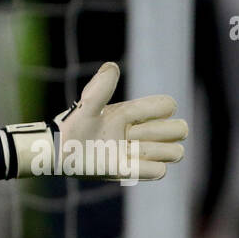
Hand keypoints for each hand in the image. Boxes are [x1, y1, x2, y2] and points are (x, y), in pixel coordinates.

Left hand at [10, 63, 187, 181]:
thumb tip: (112, 66)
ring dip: (155, 151)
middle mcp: (140, 132)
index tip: (131, 117)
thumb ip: (99, 89)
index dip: (158, 111)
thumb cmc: (71, 127)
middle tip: (130, 137)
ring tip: (128, 152)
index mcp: (134, 112)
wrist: (58, 153)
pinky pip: (159, 171)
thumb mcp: (86, 107)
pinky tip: (126, 165)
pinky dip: (147, 169)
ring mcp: (137, 153)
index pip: (169, 106)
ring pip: (176, 151)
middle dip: (161, 133)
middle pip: (180, 129)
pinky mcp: (130, 171)